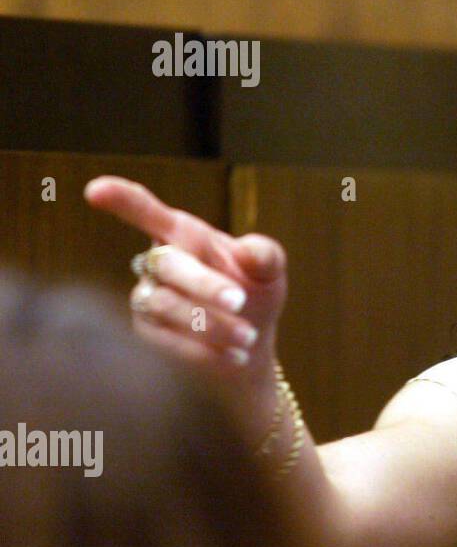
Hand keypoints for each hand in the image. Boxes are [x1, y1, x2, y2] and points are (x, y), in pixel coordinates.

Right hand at [83, 176, 287, 397]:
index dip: (123, 201)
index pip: (149, 213)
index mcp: (183, 235)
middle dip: (205, 283)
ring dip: (212, 323)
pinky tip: (238, 355)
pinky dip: (206, 349)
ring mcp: (146, 297)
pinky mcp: (147, 334)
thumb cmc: (255, 292)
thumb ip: (264, 255)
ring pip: (165, 306)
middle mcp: (157, 263)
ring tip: (249, 336)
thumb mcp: (269, 271)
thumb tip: (248, 252)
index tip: (96, 190)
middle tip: (240, 300)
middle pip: (167, 265)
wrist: (250, 344)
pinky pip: (167, 341)